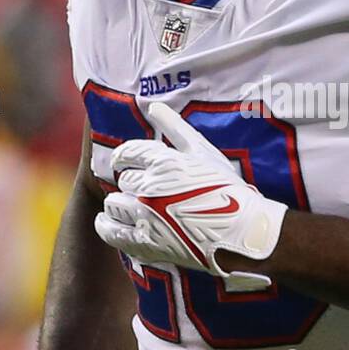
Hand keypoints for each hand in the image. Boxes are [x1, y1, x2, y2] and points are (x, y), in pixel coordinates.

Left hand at [94, 102, 287, 291]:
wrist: (241, 231)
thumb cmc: (227, 188)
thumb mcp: (203, 151)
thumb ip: (175, 127)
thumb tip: (154, 106)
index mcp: (163, 162)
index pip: (127, 154)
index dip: (123, 157)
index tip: (123, 161)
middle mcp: (150, 188)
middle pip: (124, 181)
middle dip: (131, 183)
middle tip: (141, 189)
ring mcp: (146, 217)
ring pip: (114, 204)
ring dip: (119, 204)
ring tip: (128, 206)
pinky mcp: (145, 243)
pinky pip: (112, 233)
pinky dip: (106, 226)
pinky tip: (108, 222)